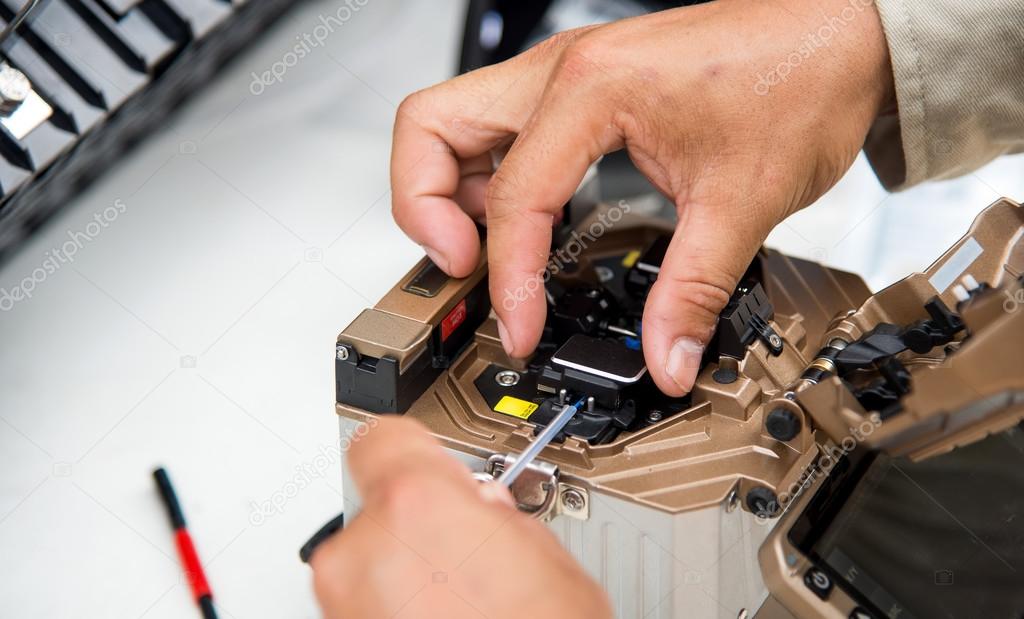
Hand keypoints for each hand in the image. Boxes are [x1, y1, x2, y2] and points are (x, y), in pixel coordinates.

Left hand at [308, 417, 611, 618]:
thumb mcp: (553, 565)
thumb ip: (501, 518)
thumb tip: (483, 510)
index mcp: (417, 507)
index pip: (385, 438)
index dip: (416, 450)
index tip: (433, 462)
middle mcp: (363, 553)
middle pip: (379, 509)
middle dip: (419, 528)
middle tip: (468, 556)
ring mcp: (343, 607)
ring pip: (368, 565)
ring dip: (404, 577)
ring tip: (462, 607)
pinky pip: (363, 610)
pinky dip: (394, 616)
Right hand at [390, 0, 893, 395]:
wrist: (843, 36)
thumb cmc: (799, 82)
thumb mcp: (741, 203)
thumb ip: (691, 293)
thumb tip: (665, 358)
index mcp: (593, 89)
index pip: (512, 198)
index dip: (506, 279)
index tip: (519, 328)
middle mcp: (562, 70)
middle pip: (431, 129)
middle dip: (426, 208)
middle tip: (460, 268)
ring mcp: (565, 73)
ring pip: (453, 123)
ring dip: (451, 191)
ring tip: (486, 251)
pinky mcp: (581, 87)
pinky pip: (500, 129)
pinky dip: (492, 179)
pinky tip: (529, 220)